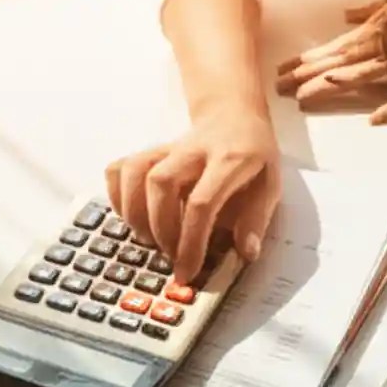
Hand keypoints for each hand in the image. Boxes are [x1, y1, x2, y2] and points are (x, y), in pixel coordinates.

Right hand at [105, 103, 281, 284]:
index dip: (191, 241)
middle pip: (161, 183)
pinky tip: (131, 217)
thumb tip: (246, 253)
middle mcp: (193, 150)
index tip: (188, 271)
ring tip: (149, 240)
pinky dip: (117, 196)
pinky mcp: (149, 151)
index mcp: (229, 159)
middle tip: (170, 256)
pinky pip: (120, 168)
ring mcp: (167, 148)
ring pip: (135, 172)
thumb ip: (256, 219)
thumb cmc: (252, 154)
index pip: (201, 202)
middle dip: (160, 228)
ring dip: (135, 213)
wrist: (233, 115)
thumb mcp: (269, 183)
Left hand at [275, 0, 386, 123]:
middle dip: (309, 75)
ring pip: (368, 77)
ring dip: (336, 88)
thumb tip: (347, 15)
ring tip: (305, 100)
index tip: (282, 71)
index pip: (337, 45)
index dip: (308, 59)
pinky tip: (373, 120)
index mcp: (385, 22)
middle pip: (343, 61)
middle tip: (279, 90)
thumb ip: (375, 5)